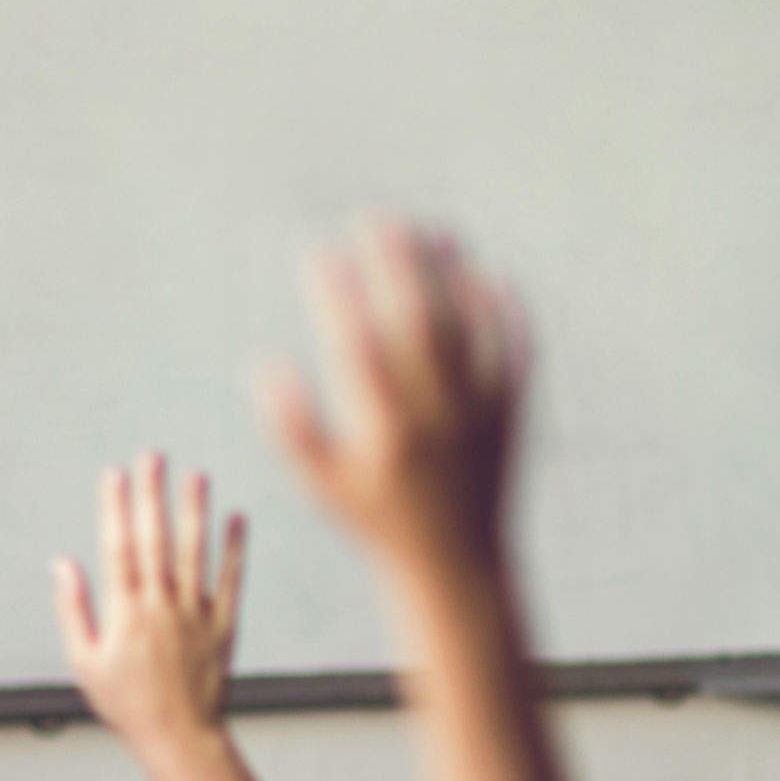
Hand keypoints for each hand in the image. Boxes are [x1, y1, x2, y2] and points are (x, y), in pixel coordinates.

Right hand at [55, 451, 245, 755]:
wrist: (180, 737)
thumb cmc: (127, 704)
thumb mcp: (85, 661)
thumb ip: (73, 609)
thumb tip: (62, 564)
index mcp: (125, 612)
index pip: (119, 547)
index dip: (116, 507)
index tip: (114, 474)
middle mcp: (162, 606)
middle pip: (157, 540)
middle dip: (153, 494)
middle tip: (153, 456)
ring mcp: (196, 614)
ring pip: (197, 553)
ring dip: (196, 511)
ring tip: (197, 475)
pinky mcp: (223, 626)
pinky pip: (231, 581)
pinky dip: (235, 549)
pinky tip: (237, 519)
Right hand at [261, 222, 526, 575]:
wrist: (457, 562)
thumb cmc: (377, 521)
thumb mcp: (323, 485)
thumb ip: (291, 429)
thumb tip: (264, 366)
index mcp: (386, 431)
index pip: (359, 348)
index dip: (338, 297)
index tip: (320, 253)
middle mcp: (437, 416)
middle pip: (419, 325)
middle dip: (399, 267)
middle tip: (379, 218)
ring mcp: (479, 412)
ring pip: (470, 330)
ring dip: (452, 276)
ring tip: (433, 231)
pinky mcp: (511, 414)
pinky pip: (515, 352)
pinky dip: (504, 312)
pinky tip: (486, 275)